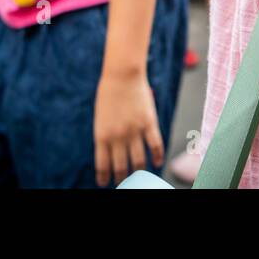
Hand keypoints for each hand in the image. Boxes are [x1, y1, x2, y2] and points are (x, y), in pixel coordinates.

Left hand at [93, 72, 163, 186]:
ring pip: (139, 161)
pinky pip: (155, 146)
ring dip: (139, 172)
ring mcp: (134, 131)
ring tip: (140, 177)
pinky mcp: (149, 123)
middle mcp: (118, 137)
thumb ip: (106, 135)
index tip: (105, 183)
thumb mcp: (101, 117)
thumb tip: (114, 152)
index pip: (103, 165)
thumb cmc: (109, 93)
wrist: (122, 75)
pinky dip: (157, 157)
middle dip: (122, 179)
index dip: (104, 177)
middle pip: (121, 167)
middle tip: (124, 183)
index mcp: (102, 136)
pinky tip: (157, 163)